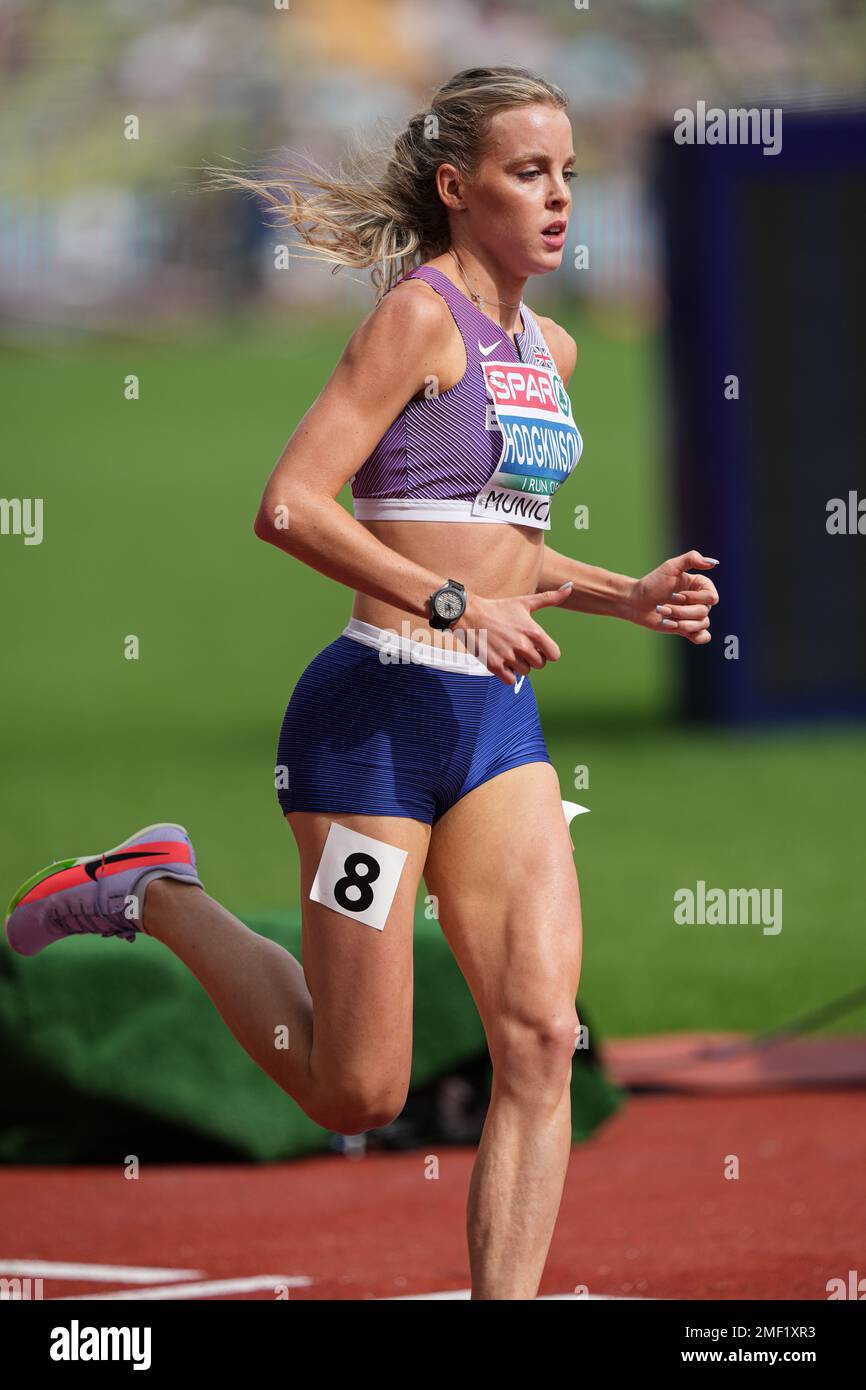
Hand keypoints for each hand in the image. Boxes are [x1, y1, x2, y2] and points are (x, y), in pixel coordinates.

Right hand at [453, 582, 573, 685]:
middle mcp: (523, 646)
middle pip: (539, 665)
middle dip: (532, 658)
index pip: (554, 655)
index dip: (547, 652)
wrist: (470, 614)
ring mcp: (509, 657)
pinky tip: (502, 661)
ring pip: (525, 672)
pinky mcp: (494, 665)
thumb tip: (570, 586)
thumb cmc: (499, 608)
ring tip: (508, 651)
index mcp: (534, 632)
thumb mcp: (525, 602)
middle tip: (519, 647)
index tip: (537, 646)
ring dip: (519, 665)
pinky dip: (507, 674)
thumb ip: (550, 598)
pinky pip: (511, 680)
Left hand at [625, 550, 718, 644]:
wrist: (636, 601)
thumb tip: (713, 563)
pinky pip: (703, 637)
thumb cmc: (652, 583)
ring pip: (701, 625)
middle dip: (680, 611)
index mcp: (700, 585)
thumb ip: (692, 559)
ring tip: (663, 616)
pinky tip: (682, 630)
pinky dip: (695, 636)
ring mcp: (693, 615)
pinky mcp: (687, 628)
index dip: (693, 598)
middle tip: (662, 606)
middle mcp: (700, 600)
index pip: (711, 597)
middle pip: (703, 612)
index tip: (675, 594)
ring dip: (679, 622)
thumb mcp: (670, 567)